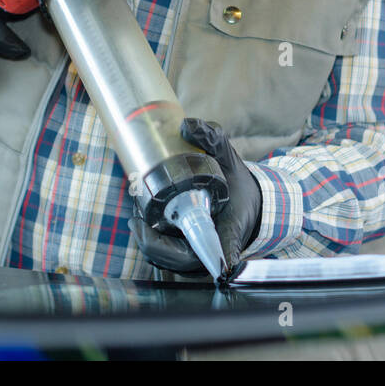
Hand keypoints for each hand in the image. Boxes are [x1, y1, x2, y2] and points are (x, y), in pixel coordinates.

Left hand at [127, 118, 262, 278]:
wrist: (248, 204)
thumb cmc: (238, 185)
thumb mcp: (229, 159)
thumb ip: (212, 139)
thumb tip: (186, 125)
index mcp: (228, 233)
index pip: (216, 252)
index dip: (197, 252)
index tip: (168, 239)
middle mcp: (212, 253)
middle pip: (175, 259)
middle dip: (150, 238)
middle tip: (136, 213)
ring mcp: (198, 259)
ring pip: (165, 259)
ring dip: (146, 239)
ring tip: (136, 210)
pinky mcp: (187, 258)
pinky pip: (164, 256)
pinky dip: (150, 241)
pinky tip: (141, 219)